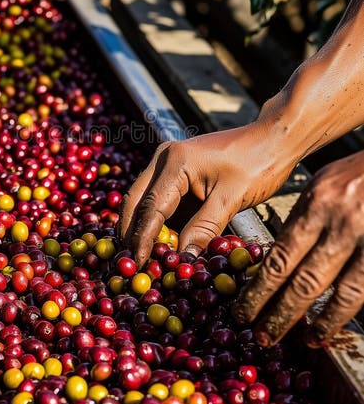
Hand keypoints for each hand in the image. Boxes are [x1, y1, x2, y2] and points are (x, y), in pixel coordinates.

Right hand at [119, 124, 294, 267]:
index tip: (137, 264)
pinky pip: (161, 202)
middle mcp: (164, 159)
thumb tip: (184, 259)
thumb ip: (205, 228)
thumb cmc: (258, 162)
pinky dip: (159, 224)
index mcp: (175, 162)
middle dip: (131, 233)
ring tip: (144, 260)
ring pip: (144, 202)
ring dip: (143, 229)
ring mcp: (168, 165)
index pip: (151, 207)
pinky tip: (162, 246)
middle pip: (136, 202)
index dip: (142, 239)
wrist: (274, 139)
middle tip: (129, 264)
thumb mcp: (232, 198)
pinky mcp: (178, 174)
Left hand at [233, 150, 363, 345]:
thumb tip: (276, 259)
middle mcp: (341, 223)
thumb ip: (303, 220)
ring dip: (316, 322)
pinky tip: (330, 328)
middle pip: (304, 281)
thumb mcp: (322, 185)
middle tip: (261, 336)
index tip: (242, 311)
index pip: (280, 256)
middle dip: (278, 314)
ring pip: (339, 294)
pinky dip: (343, 316)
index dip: (259, 290)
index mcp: (317, 203)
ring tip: (300, 339)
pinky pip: (361, 292)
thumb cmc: (358, 172)